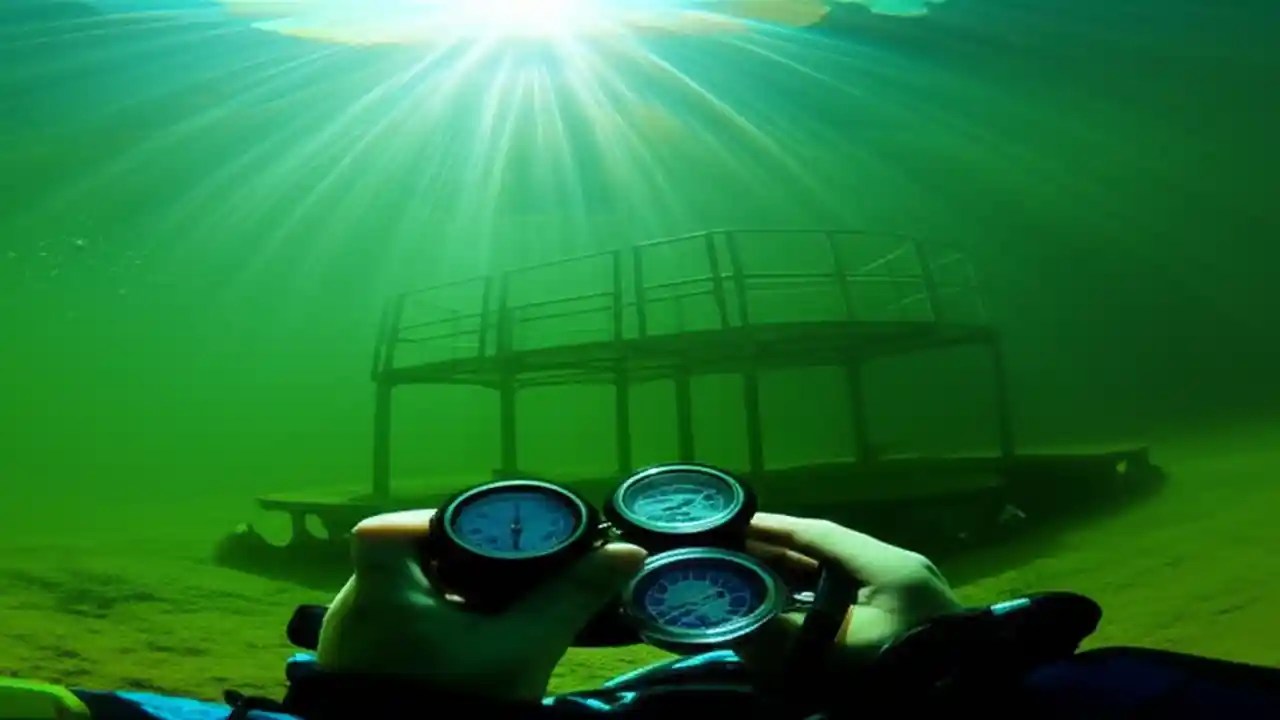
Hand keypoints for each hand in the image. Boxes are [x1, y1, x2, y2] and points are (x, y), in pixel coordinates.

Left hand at [315, 509, 645, 702]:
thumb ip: (571, 596)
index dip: (451, 526)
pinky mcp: (353, 672)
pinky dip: (427, 628)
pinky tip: (463, 646)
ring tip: (491, 610)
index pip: (407, 524)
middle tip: (504, 576)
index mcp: (376, 579)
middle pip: (408, 557)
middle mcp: (348, 602)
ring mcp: (343, 642)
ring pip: (401, 595)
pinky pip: (391, 628)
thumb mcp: (523, 648)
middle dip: (459, 564)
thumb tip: (627, 550)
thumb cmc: (455, 703)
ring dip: (445, 598)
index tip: (493, 542)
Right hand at [732, 513, 960, 677]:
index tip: (736, 522)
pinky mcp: (901, 613)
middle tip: (731, 549)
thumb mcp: (848, 650)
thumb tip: (742, 631)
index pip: (821, 534)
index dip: (776, 528)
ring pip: (836, 572)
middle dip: (779, 550)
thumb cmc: (909, 660)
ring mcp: (901, 590)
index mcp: (886, 564)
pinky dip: (815, 596)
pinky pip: (849, 594)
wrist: (967, 687)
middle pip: (826, 550)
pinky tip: (787, 606)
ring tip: (750, 575)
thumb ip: (793, 638)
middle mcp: (894, 567)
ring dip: (796, 574)